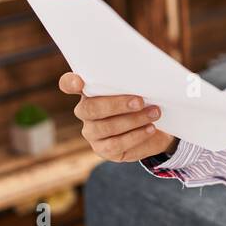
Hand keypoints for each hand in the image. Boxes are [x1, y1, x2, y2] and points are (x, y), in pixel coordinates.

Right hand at [59, 72, 178, 161]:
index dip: (70, 83)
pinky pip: (115, 144)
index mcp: (89, 90)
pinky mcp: (103, 149)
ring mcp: (92, 132)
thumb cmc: (145, 100)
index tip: (79, 82)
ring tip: (154, 113)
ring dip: (132, 120)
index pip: (68, 84)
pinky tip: (150, 128)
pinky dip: (136, 136)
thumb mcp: (141, 87)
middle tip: (139, 101)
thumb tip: (146, 76)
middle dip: (116, 104)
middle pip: (90, 108)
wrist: (157, 127)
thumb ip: (135, 80)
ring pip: (105, 128)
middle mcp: (85, 111)